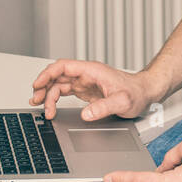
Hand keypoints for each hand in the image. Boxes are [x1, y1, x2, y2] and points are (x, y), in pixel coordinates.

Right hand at [29, 58, 156, 120]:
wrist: (145, 93)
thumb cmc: (137, 93)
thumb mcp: (123, 101)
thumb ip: (104, 107)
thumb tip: (85, 114)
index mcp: (92, 71)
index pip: (63, 66)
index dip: (48, 74)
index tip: (38, 85)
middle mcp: (86, 75)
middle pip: (57, 75)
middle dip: (44, 87)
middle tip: (35, 100)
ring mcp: (85, 82)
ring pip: (59, 84)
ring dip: (48, 95)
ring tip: (41, 108)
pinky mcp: (86, 91)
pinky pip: (65, 92)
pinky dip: (55, 99)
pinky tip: (50, 107)